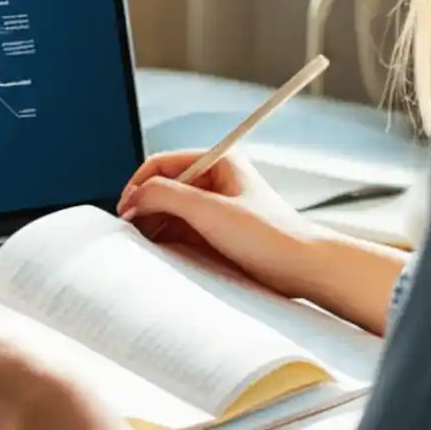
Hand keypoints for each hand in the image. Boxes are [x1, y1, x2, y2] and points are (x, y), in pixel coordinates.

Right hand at [117, 151, 328, 298]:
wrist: (305, 268)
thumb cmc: (270, 236)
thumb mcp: (210, 211)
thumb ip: (166, 196)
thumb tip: (134, 196)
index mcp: (218, 161)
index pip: (162, 164)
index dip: (139, 185)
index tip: (125, 211)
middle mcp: (216, 180)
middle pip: (164, 187)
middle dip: (145, 207)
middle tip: (130, 232)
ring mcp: (217, 206)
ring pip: (171, 210)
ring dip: (155, 225)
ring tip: (144, 245)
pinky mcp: (219, 231)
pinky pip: (182, 230)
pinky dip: (168, 239)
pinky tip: (162, 253)